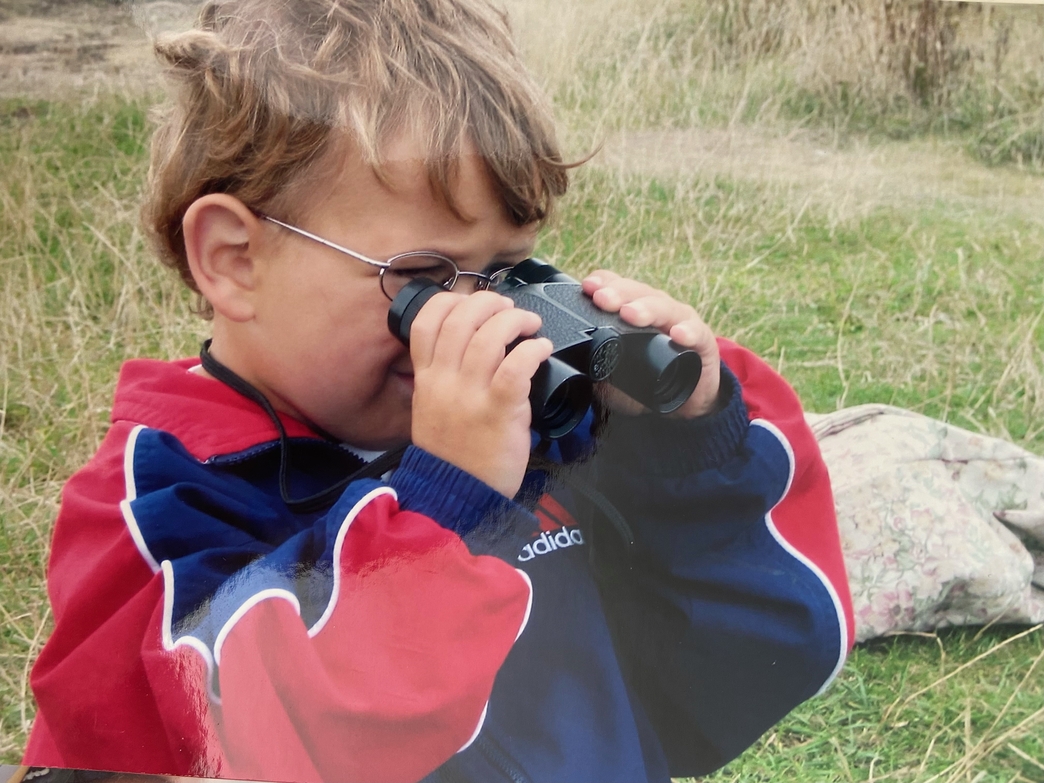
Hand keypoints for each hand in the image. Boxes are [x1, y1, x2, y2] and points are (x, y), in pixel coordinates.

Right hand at [409, 290, 552, 497]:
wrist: (457, 496)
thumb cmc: (452, 453)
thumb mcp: (431, 408)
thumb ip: (445, 376)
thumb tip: (476, 345)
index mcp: (426, 379)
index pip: (425, 323)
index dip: (449, 301)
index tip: (470, 301)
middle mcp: (443, 382)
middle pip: (461, 319)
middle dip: (489, 303)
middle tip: (508, 309)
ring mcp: (469, 396)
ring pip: (489, 337)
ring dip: (515, 320)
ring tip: (530, 324)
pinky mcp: (498, 412)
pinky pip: (516, 367)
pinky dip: (533, 350)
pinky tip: (541, 348)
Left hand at [582, 271, 720, 418]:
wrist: (687, 401)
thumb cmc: (647, 380)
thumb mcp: (613, 376)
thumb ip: (594, 367)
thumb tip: (569, 368)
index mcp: (633, 310)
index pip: (617, 287)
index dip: (603, 283)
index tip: (588, 287)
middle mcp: (656, 309)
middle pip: (637, 293)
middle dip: (618, 294)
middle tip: (602, 299)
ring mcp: (680, 322)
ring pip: (664, 308)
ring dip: (646, 308)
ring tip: (631, 314)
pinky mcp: (702, 342)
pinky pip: (697, 334)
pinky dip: (688, 332)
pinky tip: (678, 335)